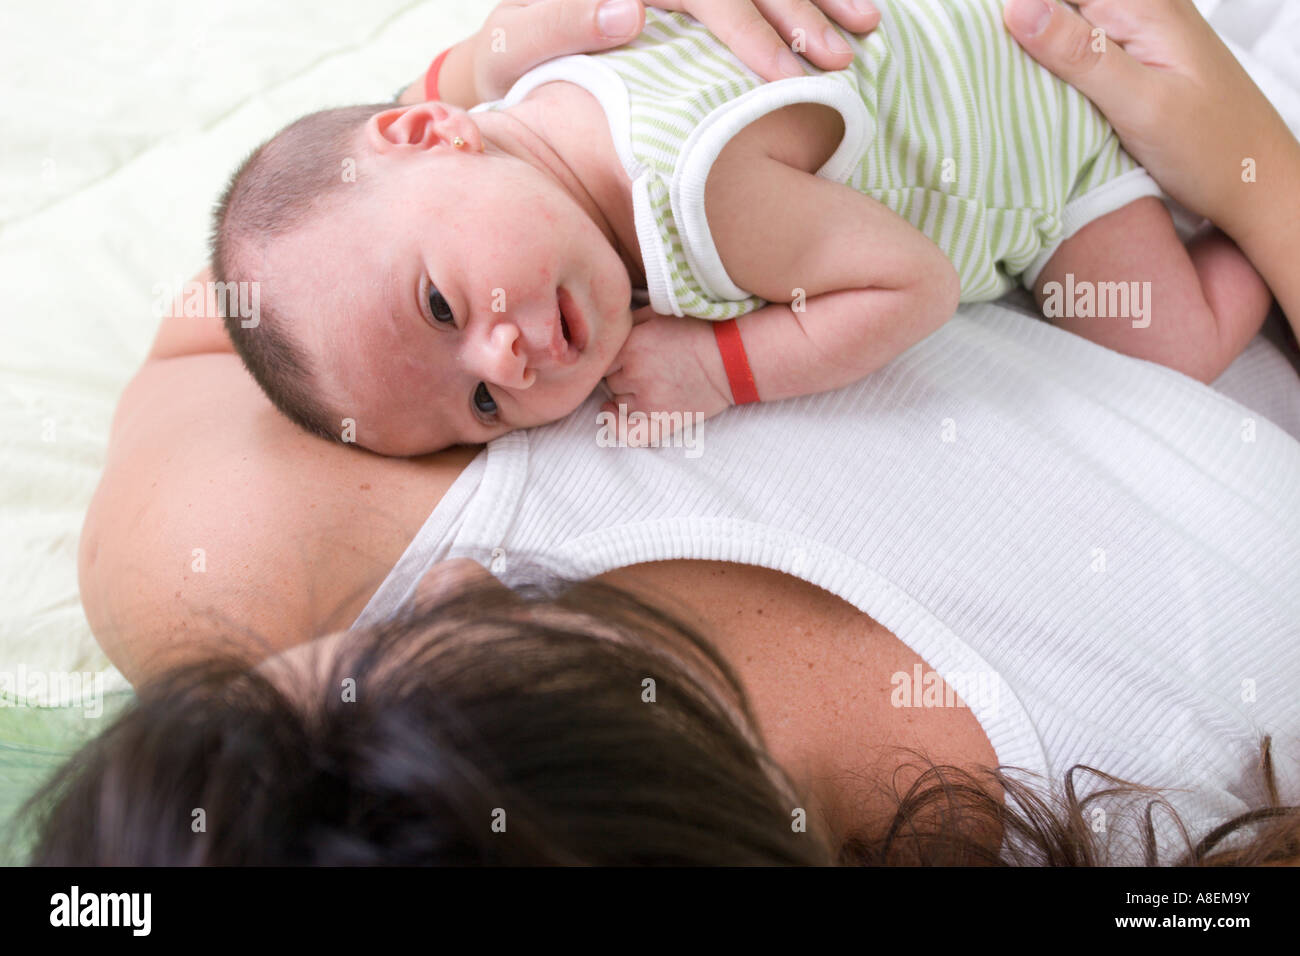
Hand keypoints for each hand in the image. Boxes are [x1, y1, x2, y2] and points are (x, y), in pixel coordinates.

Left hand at [441, 0, 880, 105]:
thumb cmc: (507, 58)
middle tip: (843, 60)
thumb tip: (634, 8)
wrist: (504, 47)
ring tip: (869, 27)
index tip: (785, 76)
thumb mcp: (511, 45)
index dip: (748, 28)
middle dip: (800, 12)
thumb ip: (561, 22)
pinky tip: (851, 4)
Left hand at [601, 309, 733, 443]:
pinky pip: (628, 433)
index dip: (613, 356)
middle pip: (609, 381)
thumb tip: (608, 332)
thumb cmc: (700, 330)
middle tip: (644, 366)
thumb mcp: (660, 313)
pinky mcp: (664, 420)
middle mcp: (635, 374)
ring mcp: (649, 401)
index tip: (625, 354)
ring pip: (618, 403)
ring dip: (626, 395)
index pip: (602, 357)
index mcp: (631, 345)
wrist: (734, 356)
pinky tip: (611, 415)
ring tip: (647, 383)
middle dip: (621, 374)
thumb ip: (629, 321)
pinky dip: (615, 427)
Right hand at [1001, 0, 1295, 240]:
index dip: (1010, 11)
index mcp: (1141, 4)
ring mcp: (1137, 31)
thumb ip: (1080, 54)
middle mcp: (1140, 6)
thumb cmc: (1211, 149)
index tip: (968, 42)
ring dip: (1030, 50)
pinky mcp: (1133, 58)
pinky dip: (1050, 66)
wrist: (1257, 182)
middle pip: (1057, 3)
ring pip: (1064, 23)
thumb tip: (1015, 6)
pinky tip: (1029, 90)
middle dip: (1016, 28)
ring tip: (990, 77)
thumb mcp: (1140, 104)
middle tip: (972, 66)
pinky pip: (1079, 47)